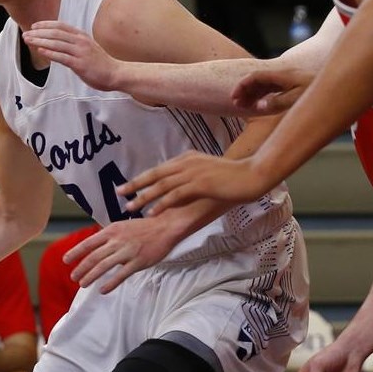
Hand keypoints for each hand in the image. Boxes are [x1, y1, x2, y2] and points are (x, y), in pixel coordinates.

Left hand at [23, 21, 121, 90]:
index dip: (46, 25)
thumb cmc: (101, 63)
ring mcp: (80, 52)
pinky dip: (49, 53)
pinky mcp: (80, 64)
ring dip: (40, 41)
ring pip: (56, 43)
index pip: (60, 26)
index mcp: (81, 36)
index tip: (34, 26)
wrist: (116, 73)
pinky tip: (40, 51)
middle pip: (55, 33)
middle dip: (38, 33)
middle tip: (25, 34)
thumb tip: (59, 45)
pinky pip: (62, 57)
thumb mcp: (88, 48)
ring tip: (28, 41)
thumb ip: (74, 45)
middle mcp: (80, 41)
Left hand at [64, 213, 195, 293]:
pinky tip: (102, 290)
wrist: (167, 226)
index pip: (88, 242)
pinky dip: (110, 283)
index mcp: (112, 231)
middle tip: (73, 277)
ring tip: (82, 284)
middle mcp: (117, 241)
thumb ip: (109, 236)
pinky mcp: (139, 262)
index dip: (75, 252)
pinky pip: (121, 275)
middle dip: (81, 268)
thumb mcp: (123, 226)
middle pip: (94, 257)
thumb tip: (96, 247)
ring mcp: (128, 252)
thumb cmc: (145, 227)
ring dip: (91, 276)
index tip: (66, 260)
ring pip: (104, 266)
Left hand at [121, 152, 272, 215]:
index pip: (159, 169)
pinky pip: (175, 195)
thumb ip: (192, 177)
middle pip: (155, 174)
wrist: (252, 175)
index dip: (142, 178)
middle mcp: (187, 162)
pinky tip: (151, 213)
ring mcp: (193, 172)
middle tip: (119, 193)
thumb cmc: (233, 177)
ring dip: (144, 197)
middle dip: (135, 184)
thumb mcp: (208, 173)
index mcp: (188, 158)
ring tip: (131, 207)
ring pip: (161, 185)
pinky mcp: (200, 183)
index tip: (127, 186)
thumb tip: (178, 190)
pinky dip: (161, 204)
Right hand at [233, 65, 313, 114]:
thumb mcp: (298, 99)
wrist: (343, 83)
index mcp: (284, 75)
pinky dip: (264, 96)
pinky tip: (261, 105)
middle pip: (259, 80)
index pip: (256, 76)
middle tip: (236, 104)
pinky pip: (274, 89)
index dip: (243, 86)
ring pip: (266, 85)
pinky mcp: (296, 85)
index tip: (234, 98)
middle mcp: (285, 75)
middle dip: (245, 91)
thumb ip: (278, 102)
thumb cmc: (321, 90)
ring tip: (244, 107)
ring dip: (253, 94)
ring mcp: (291, 79)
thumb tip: (260, 106)